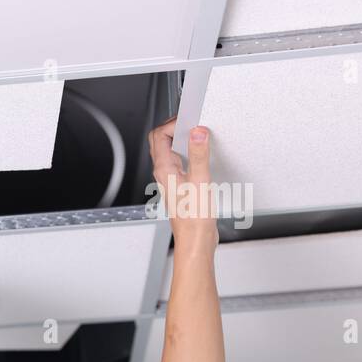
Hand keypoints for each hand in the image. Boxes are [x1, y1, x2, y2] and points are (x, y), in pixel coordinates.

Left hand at [148, 117, 218, 252]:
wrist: (196, 240)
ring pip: (169, 151)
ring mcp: (171, 179)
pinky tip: (201, 155)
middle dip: (174, 126)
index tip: (191, 120)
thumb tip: (197, 132)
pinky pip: (179, 161)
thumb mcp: (200, 182)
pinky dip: (187, 152)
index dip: (174, 122)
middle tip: (192, 122)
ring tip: (197, 134)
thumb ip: (199, 155)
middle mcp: (164, 173)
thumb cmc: (194, 218)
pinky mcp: (180, 185)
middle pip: (160, 141)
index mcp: (164, 169)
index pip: (159, 135)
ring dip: (180, 139)